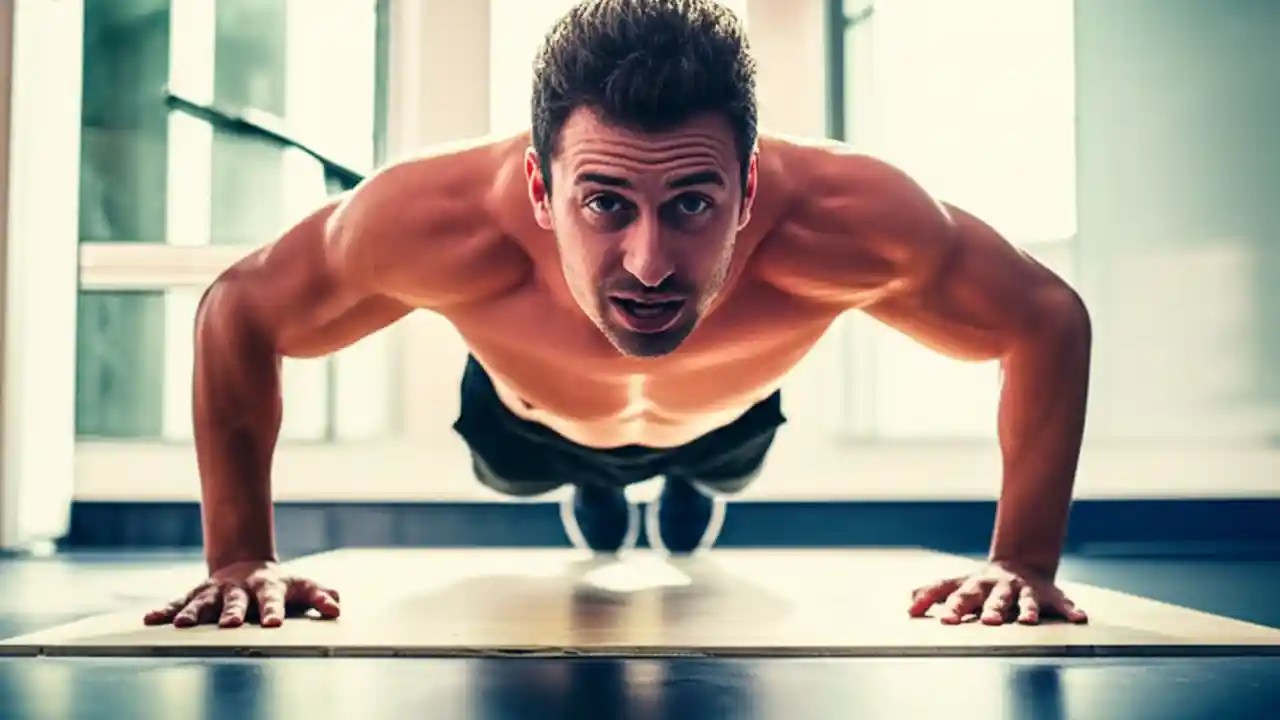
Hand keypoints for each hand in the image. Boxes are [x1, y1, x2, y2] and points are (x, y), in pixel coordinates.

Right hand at [143, 560, 340, 628]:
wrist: (248, 565)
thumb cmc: (282, 585)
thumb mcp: (304, 587)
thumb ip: (322, 596)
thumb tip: (336, 608)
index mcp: (268, 587)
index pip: (272, 599)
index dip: (272, 611)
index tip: (273, 624)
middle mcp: (239, 589)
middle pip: (235, 601)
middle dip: (231, 613)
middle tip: (229, 625)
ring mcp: (216, 591)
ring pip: (203, 602)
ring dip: (192, 613)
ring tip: (182, 626)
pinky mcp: (197, 594)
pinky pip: (178, 601)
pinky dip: (164, 610)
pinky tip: (149, 619)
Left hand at [908, 560, 1087, 624]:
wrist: (1019, 562)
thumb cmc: (981, 584)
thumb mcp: (956, 585)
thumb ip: (932, 593)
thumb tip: (908, 604)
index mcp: (973, 585)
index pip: (957, 592)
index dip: (952, 605)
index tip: (945, 622)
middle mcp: (998, 586)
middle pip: (991, 597)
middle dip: (990, 608)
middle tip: (988, 622)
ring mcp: (1024, 589)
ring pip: (1026, 600)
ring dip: (1027, 610)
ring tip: (1027, 621)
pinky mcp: (1048, 595)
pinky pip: (1062, 603)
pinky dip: (1071, 610)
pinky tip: (1078, 618)